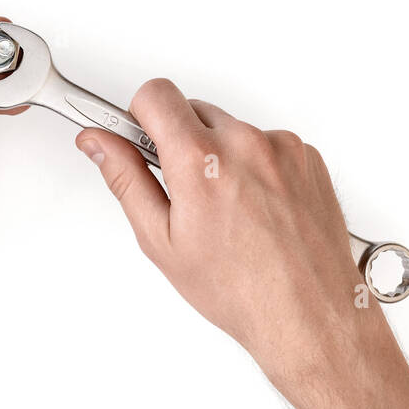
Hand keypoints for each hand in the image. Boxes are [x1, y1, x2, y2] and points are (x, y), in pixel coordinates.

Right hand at [75, 79, 399, 408]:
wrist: (308, 314)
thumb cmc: (241, 289)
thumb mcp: (162, 241)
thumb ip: (126, 180)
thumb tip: (100, 144)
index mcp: (202, 161)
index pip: (155, 94)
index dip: (139, 115)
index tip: (139, 137)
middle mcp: (246, 144)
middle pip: (194, 110)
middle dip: (180, 142)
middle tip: (185, 193)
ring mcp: (282, 148)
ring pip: (232, 129)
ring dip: (221, 155)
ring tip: (228, 210)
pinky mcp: (307, 157)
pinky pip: (268, 144)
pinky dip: (257, 167)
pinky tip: (257, 210)